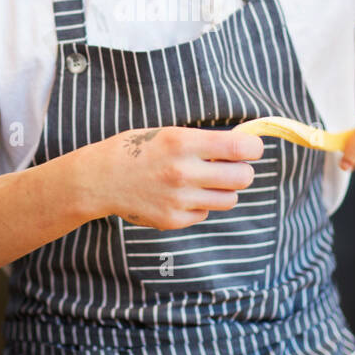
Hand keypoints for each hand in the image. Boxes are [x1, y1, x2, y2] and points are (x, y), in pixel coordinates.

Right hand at [77, 126, 263, 229]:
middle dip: (242, 170)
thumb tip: (244, 146)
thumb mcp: (169, 133)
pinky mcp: (173, 220)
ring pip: (229, 199)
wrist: (100, 178)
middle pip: (243, 177)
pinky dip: (200, 205)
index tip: (251, 147)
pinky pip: (205, 214)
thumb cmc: (137, 149)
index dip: (253, 147)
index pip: (241, 147)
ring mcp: (179, 199)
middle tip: (231, 166)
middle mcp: (184, 172)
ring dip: (224, 190)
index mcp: (183, 143)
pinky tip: (180, 195)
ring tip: (205, 181)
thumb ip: (205, 141)